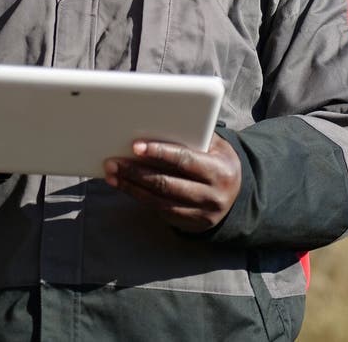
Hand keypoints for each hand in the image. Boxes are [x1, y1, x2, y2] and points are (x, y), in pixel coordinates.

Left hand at [103, 134, 240, 232]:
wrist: (235, 196)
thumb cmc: (217, 160)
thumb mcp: (215, 146)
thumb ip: (193, 136)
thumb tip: (157, 122)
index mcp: (219, 171)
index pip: (185, 160)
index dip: (159, 152)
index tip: (135, 146)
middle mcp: (211, 195)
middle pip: (166, 183)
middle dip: (135, 172)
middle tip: (112, 162)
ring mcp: (200, 214)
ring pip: (159, 201)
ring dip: (131, 187)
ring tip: (112, 175)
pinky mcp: (189, 224)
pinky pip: (160, 211)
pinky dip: (140, 197)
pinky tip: (125, 186)